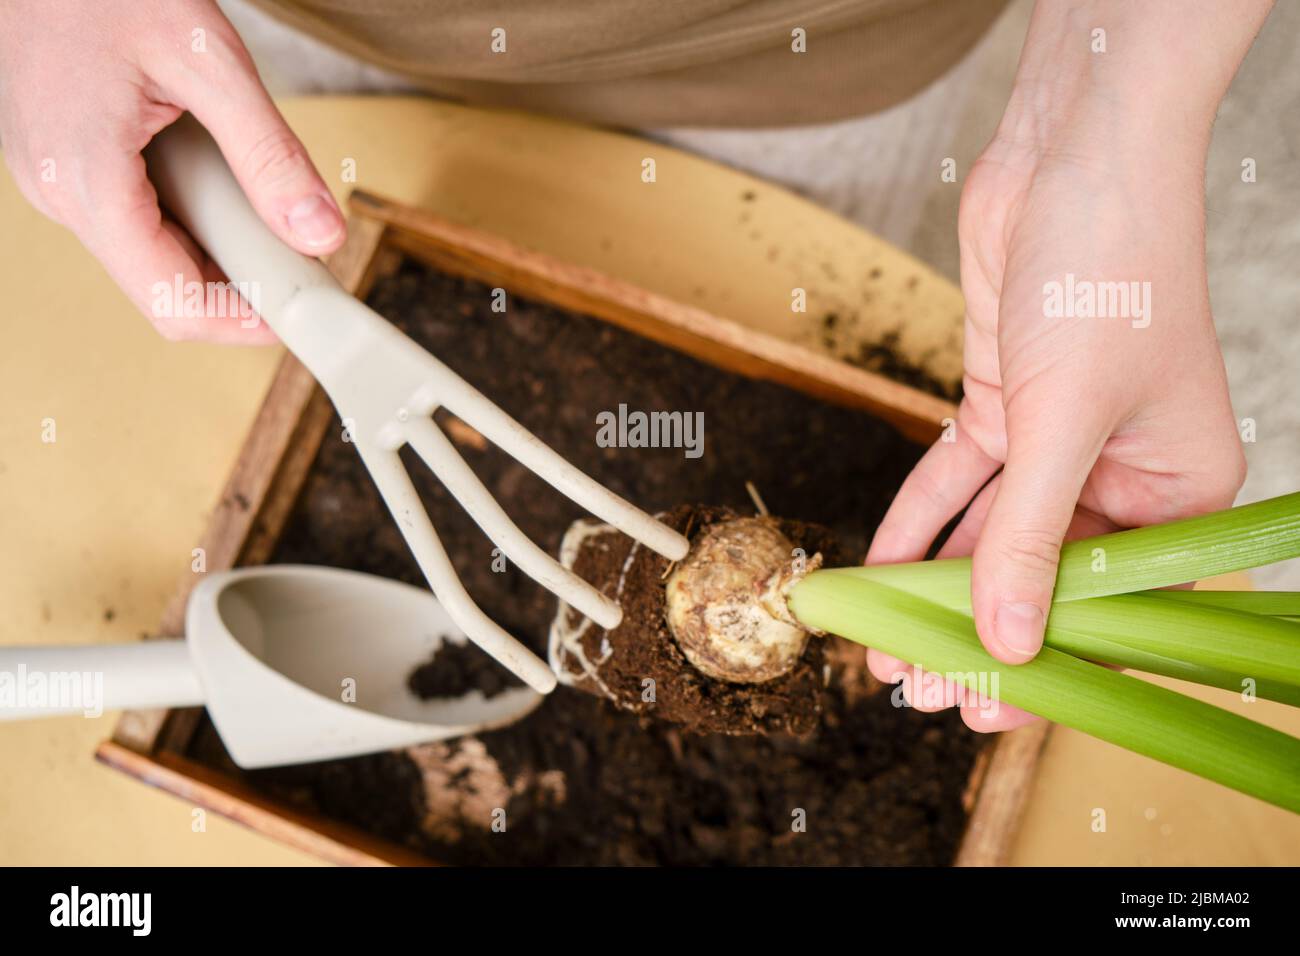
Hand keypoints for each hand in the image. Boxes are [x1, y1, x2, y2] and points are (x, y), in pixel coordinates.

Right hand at [0, 0, 345, 341]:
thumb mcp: (208, 60)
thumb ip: (268, 154)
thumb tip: (320, 234)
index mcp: (87, 182)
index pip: (171, 303)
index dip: (243, 323)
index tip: (301, 315)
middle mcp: (58, 194)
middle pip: (161, 288)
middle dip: (236, 288)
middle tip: (299, 260)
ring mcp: (54, 180)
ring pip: (148, 256)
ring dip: (212, 250)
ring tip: (263, 210)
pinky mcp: (62, 162)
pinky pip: (131, 218)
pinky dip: (184, 217)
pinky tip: (217, 181)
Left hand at [865, 0, 1265, 731]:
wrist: (1068, 157)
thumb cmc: (1110, 270)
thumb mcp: (1063, 421)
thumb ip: (1028, 537)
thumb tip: (1008, 642)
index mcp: (1182, 490)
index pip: (1109, 603)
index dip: (1046, 663)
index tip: (986, 713)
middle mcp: (1122, 472)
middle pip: (1040, 575)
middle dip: (974, 633)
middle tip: (919, 691)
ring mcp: (1057, 439)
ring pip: (990, 534)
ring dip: (934, 588)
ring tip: (888, 651)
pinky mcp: (1004, 403)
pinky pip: (954, 479)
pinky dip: (916, 520)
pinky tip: (878, 571)